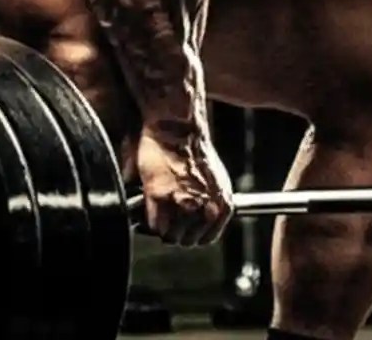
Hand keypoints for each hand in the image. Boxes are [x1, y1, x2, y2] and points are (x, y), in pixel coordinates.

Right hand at [136, 124, 233, 246]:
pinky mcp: (162, 198)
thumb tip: (195, 222)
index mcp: (223, 206)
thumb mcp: (215, 181)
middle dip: (174, 232)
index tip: (181, 229)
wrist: (178, 129)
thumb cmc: (193, 149)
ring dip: (161, 227)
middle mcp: (207, 210)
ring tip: (158, 213)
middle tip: (165, 219)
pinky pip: (153, 225)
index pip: (206, 239)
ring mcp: (184, 206)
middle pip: (185, 241)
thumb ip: (209, 204)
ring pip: (168, 237)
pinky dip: (149, 220)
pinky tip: (151, 207)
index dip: (190, 235)